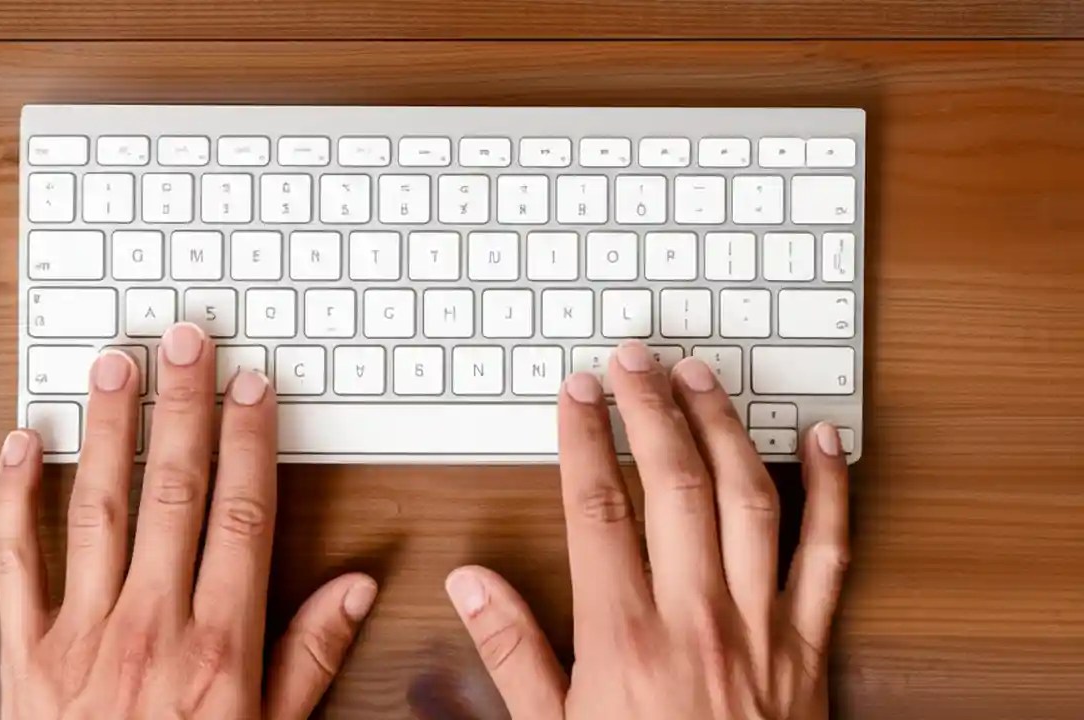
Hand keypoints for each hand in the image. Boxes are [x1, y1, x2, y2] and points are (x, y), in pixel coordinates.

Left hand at [0, 323, 376, 718]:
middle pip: (172, 491)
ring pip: (97, 508)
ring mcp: (81, 633)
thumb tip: (355, 588)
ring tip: (114, 367)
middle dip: (181, 407)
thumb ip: (311, 656)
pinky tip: (23, 445)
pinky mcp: (25, 651)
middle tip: (184, 341)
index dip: (249, 440)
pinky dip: (13, 499)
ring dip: (107, 430)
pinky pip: (14, 562)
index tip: (251, 387)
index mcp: (218, 644)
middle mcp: (149, 625)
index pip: (241, 514)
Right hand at [445, 340, 849, 719]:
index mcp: (625, 637)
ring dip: (723, 427)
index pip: (597, 506)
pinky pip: (828, 551)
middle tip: (634, 360)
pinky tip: (824, 439)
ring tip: (702, 377)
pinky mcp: (809, 642)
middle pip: (673, 482)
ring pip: (748, 498)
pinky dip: (832, 489)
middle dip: (650, 408)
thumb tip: (469, 583)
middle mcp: (696, 616)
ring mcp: (761, 625)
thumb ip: (512, 652)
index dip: (584, 436)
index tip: (577, 393)